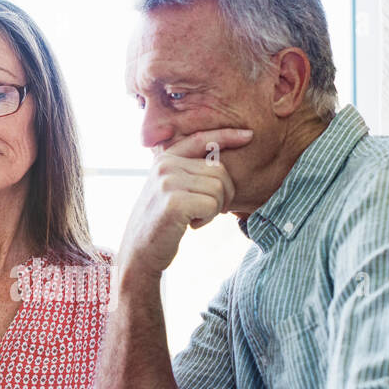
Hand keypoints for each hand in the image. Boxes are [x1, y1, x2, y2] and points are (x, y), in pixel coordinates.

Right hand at [118, 128, 250, 280]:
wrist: (139, 252)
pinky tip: (191, 225)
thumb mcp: (170, 189)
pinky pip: (212, 205)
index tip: (249, 135)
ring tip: (195, 218)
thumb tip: (223, 160)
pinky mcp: (174, 202)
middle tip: (206, 211)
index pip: (201, 140)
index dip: (227, 136)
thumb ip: (188, 171)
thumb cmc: (161, 223)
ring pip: (219, 188)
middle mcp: (165, 165)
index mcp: (164, 158)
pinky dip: (208, 218)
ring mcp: (168, 182)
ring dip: (215, 209)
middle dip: (223, 194)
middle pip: (219, 170)